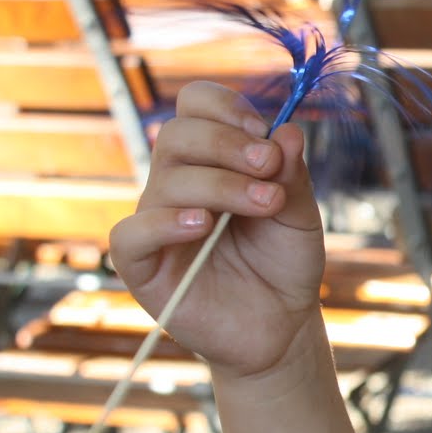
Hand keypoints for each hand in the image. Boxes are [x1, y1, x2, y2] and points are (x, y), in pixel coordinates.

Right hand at [110, 82, 326, 378]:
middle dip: (227, 145)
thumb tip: (287, 129)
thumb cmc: (284, 264)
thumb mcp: (299, 215)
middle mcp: (177, 183)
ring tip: (263, 204)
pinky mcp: (142, 264)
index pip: (195, 107)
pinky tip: (202, 225)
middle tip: (269, 167)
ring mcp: (156, 222)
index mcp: (212, 160)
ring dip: (220, 185)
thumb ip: (292, 175)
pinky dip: (166, 223)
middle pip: (178, 136)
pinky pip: (132, 233)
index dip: (224, 108)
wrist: (283, 325)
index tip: (263, 131)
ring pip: (167, 181)